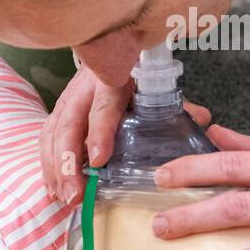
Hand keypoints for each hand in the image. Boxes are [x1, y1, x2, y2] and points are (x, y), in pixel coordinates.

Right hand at [39, 64, 211, 203]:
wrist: (110, 51)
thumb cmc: (134, 75)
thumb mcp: (153, 88)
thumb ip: (175, 106)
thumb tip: (203, 119)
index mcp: (110, 80)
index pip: (103, 107)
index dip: (99, 133)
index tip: (99, 161)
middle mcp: (83, 90)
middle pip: (69, 126)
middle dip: (69, 163)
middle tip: (76, 194)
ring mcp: (67, 100)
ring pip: (53, 134)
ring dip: (56, 169)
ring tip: (64, 197)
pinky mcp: (58, 112)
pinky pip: (46, 139)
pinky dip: (48, 165)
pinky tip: (53, 189)